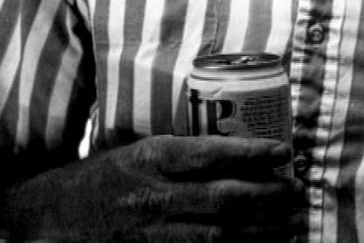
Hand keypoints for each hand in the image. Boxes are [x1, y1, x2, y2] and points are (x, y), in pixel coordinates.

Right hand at [2, 134, 304, 241]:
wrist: (55, 216)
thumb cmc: (104, 175)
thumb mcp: (139, 147)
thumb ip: (181, 149)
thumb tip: (236, 141)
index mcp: (153, 157)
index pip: (212, 154)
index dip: (252, 154)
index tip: (283, 151)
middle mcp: (156, 195)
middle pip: (224, 199)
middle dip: (267, 195)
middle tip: (297, 189)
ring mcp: (154, 233)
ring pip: (219, 236)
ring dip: (262, 230)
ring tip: (292, 221)